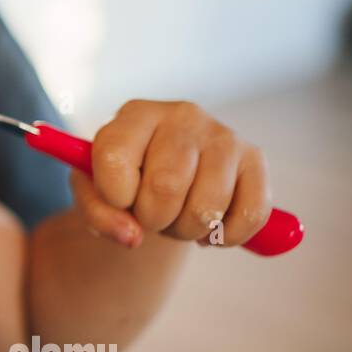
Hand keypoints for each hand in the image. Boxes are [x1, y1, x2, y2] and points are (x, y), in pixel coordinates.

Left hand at [69, 99, 273, 249]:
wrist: (165, 173)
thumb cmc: (126, 179)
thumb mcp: (95, 192)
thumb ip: (99, 215)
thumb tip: (132, 236)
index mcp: (135, 115)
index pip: (115, 159)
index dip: (113, 197)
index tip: (120, 200)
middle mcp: (182, 116)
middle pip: (166, 186)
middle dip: (153, 219)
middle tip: (153, 214)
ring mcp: (223, 135)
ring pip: (207, 208)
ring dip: (187, 231)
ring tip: (179, 215)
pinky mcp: (255, 158)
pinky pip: (249, 215)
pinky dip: (226, 236)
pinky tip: (211, 225)